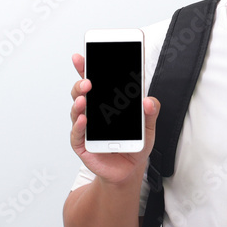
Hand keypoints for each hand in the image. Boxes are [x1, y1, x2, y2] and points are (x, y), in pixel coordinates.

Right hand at [69, 53, 158, 184]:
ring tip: (84, 98)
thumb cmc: (135, 145)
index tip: (81, 56)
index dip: (86, 68)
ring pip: (76, 110)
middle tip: (88, 81)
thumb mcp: (148, 128)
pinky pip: (77, 134)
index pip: (94, 81)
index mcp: (106, 103)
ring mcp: (85, 127)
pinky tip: (82, 120)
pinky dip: (78, 126)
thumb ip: (151, 113)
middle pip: (82, 92)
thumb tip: (149, 101)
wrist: (129, 170)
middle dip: (82, 83)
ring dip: (79, 103)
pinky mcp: (82, 144)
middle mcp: (93, 112)